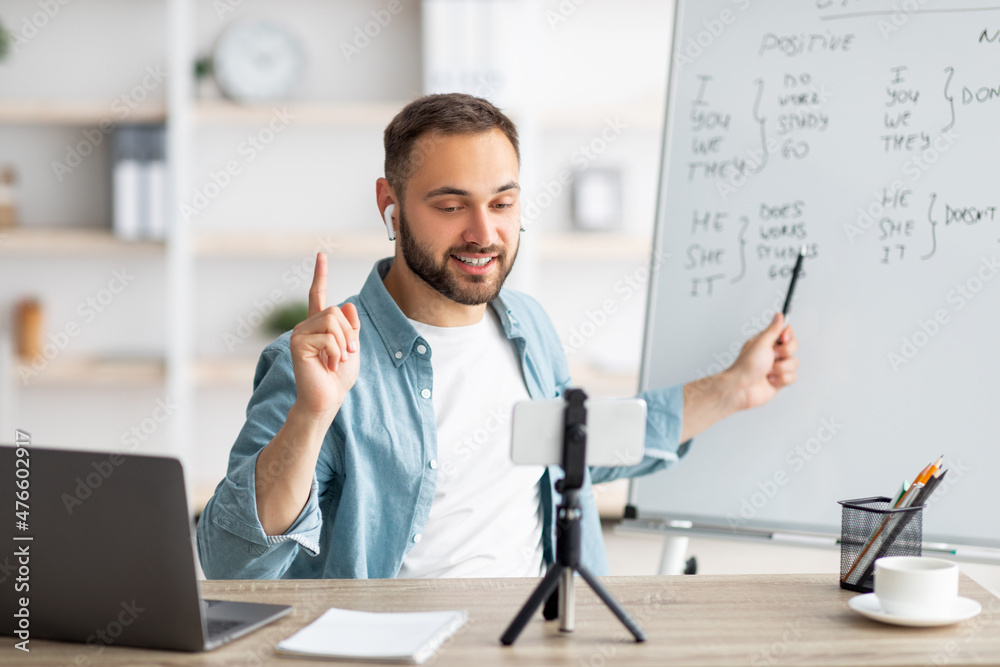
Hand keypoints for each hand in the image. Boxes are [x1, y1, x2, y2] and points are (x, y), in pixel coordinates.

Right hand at [289, 253, 361, 421]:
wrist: (328, 399)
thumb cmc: (339, 377)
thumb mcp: (352, 347)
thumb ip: (351, 326)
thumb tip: (346, 303)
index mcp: (318, 325)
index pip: (317, 295)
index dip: (320, 274)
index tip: (321, 254)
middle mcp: (305, 326)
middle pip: (336, 311)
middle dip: (349, 334)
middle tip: (346, 355)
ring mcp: (299, 334)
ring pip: (333, 322)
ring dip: (344, 344)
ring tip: (337, 361)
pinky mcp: (297, 344)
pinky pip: (328, 338)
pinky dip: (336, 353)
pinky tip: (329, 366)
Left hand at [727, 313, 799, 410]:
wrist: (741, 389)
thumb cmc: (746, 366)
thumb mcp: (761, 343)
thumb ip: (773, 329)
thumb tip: (779, 315)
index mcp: (767, 342)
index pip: (786, 332)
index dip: (788, 335)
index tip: (783, 338)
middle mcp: (773, 353)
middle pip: (794, 346)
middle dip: (784, 353)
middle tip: (772, 356)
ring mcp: (777, 367)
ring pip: (794, 363)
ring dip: (780, 368)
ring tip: (768, 371)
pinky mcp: (780, 380)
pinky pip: (793, 377)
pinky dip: (781, 379)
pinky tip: (770, 380)